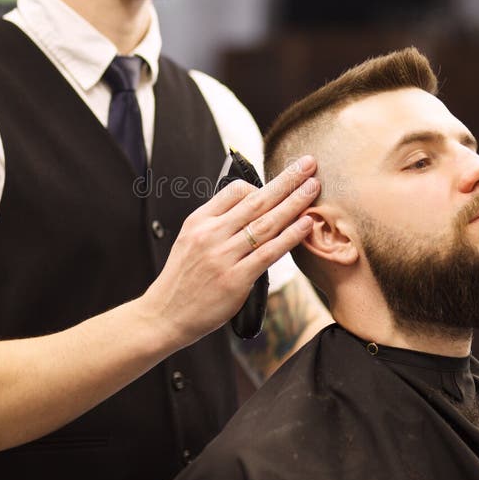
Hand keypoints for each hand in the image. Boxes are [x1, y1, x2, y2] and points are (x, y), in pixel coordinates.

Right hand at [144, 156, 318, 347]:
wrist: (164, 315)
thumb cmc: (182, 279)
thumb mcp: (190, 241)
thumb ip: (217, 225)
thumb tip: (250, 208)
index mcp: (199, 221)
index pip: (235, 191)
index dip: (263, 185)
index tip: (283, 184)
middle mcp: (211, 234)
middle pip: (257, 200)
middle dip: (286, 180)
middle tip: (309, 164)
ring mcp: (223, 257)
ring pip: (266, 223)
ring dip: (294, 203)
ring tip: (314, 187)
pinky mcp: (235, 280)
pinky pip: (269, 253)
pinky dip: (290, 236)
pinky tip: (306, 224)